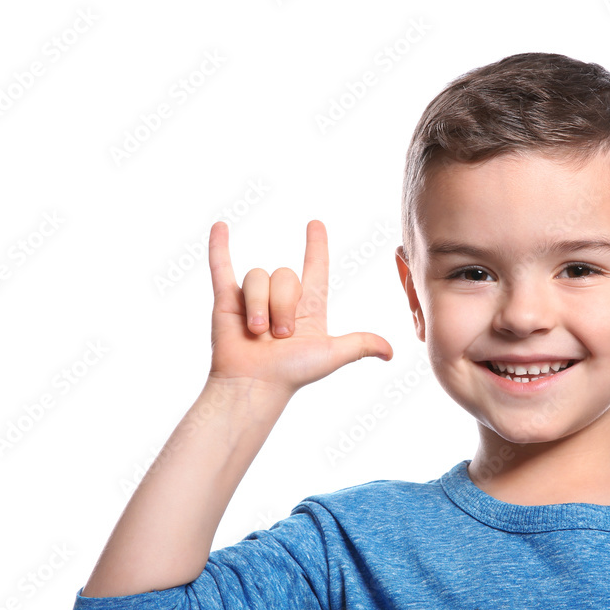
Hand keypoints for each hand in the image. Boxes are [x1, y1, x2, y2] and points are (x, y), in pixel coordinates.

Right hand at [206, 220, 392, 395]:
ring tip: (257, 331)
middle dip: (282, 304)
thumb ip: (360, 345)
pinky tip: (220, 226)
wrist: (255, 384)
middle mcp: (280, 301)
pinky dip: (219, 247)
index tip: (316, 224)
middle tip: (280, 335)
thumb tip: (390, 353)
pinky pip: (222, 268)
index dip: (316, 247)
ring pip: (257, 276)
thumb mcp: (332, 355)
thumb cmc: (292, 374)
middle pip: (284, 275)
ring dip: (258, 304)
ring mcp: (252, 300)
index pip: (315, 269)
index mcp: (308, 308)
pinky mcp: (226, 302)